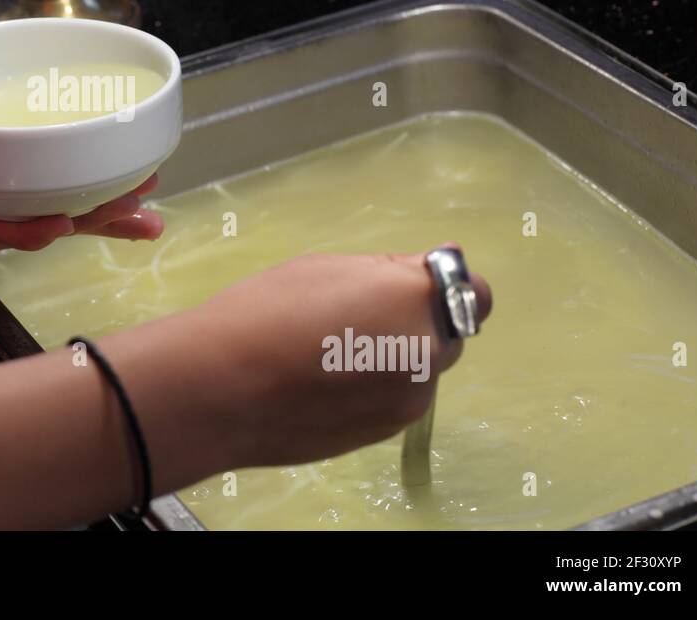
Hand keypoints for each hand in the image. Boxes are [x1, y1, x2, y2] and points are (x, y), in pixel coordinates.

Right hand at [169, 250, 492, 470]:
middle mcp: (426, 354)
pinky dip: (372, 387)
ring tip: (328, 352)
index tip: (404, 284)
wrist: (220, 388)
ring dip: (393, 357)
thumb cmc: (264, 312)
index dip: (444, 286)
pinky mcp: (385, 432)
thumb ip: (391, 270)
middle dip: (415, 322)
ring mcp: (408, 400)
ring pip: (418, 369)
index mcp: (414, 300)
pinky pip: (393, 398)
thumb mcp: (327, 267)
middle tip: (352, 316)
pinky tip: (322, 382)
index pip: (476, 292)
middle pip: (446, 332)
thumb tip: (439, 263)